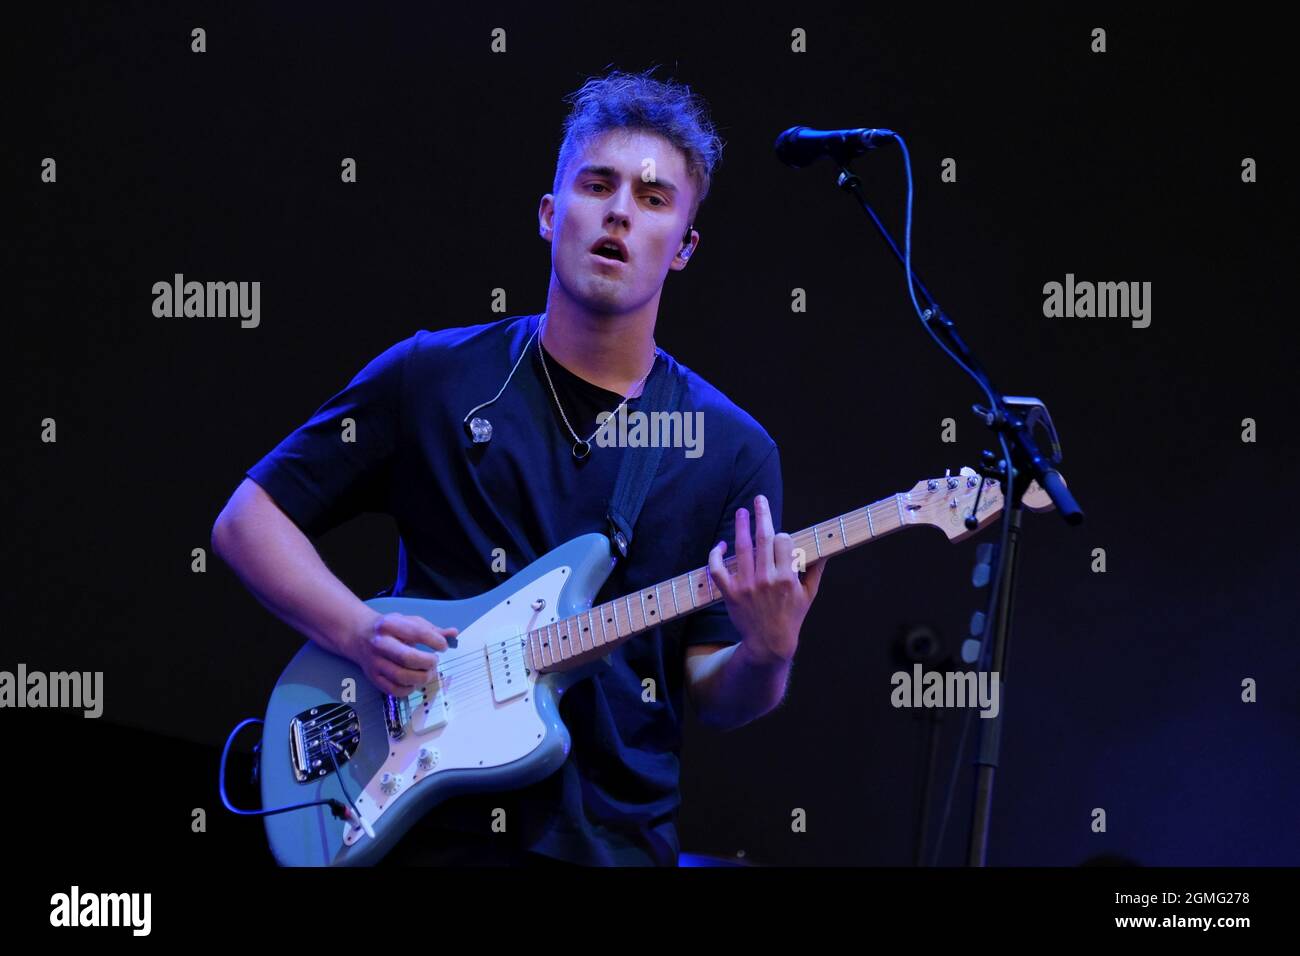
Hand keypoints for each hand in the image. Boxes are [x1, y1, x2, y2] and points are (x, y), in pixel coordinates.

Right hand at [349, 611, 457, 695]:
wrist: (360, 635)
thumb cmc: (391, 629)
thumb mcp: (409, 622)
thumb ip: (432, 629)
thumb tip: (453, 634)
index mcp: (390, 625)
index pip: (417, 633)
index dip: (435, 641)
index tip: (443, 646)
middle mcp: (380, 644)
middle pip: (407, 658)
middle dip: (428, 662)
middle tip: (435, 661)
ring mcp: (375, 662)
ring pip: (401, 677)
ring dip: (421, 677)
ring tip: (428, 672)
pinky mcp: (374, 678)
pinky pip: (394, 690)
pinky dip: (410, 689)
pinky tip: (415, 681)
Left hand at [707, 494, 826, 665]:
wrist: (769, 643)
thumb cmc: (791, 617)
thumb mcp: (809, 595)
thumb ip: (815, 570)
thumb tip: (823, 550)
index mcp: (788, 577)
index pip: (783, 542)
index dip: (781, 535)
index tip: (780, 537)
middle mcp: (767, 579)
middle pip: (763, 538)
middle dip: (762, 514)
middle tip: (759, 499)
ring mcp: (747, 585)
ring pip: (741, 548)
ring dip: (740, 526)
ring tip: (741, 512)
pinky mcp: (731, 593)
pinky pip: (718, 570)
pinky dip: (716, 555)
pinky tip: (720, 545)